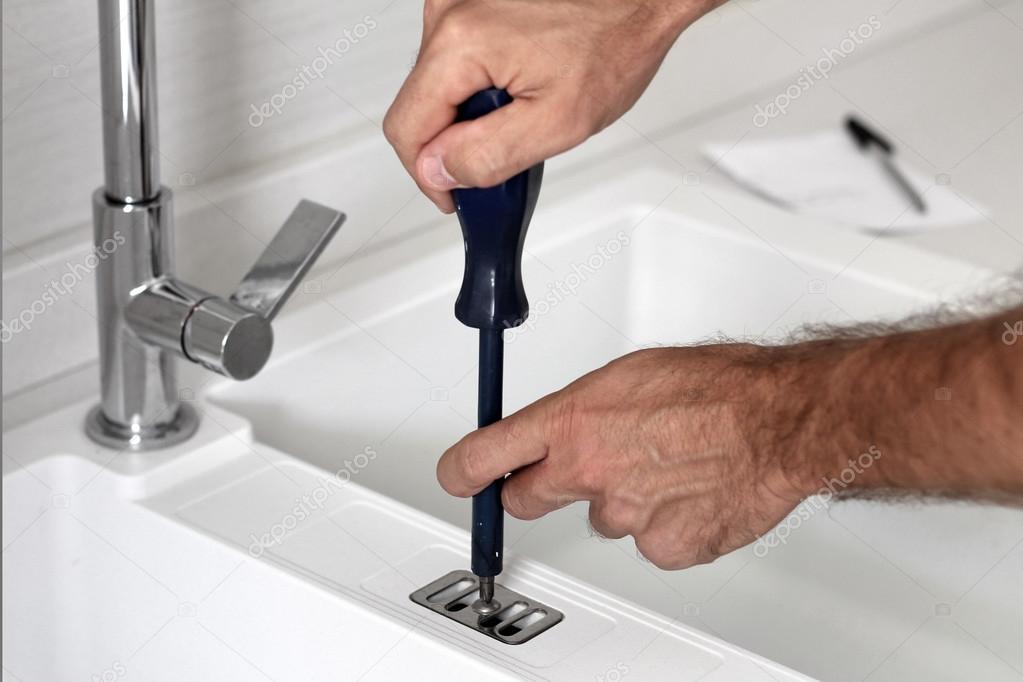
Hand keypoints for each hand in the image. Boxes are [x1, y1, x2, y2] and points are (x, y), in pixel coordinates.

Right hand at [383, 0, 722, 212]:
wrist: (638, 0)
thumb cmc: (613, 44)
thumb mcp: (557, 123)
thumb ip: (488, 154)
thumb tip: (440, 172)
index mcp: (460, 43)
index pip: (406, 129)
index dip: (428, 176)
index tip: (453, 195)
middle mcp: (447, 13)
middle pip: (418, 107)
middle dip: (453, 142)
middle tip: (501, 154)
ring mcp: (455, 4)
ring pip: (435, 87)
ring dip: (467, 113)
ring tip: (520, 111)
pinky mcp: (468, 3)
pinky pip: (453, 62)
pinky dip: (477, 86)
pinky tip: (517, 85)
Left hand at [437, 345, 818, 568]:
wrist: (777, 422)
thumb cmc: (717, 386)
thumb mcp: (631, 374)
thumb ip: (587, 407)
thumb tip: (571, 422)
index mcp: (573, 420)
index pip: (486, 455)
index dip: (464, 470)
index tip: (459, 475)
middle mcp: (588, 471)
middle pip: (526, 498)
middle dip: (536, 489)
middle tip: (567, 473)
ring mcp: (624, 515)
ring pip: (603, 517)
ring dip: (622, 498)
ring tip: (669, 465)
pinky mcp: (662, 548)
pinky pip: (650, 541)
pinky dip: (666, 523)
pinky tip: (692, 492)